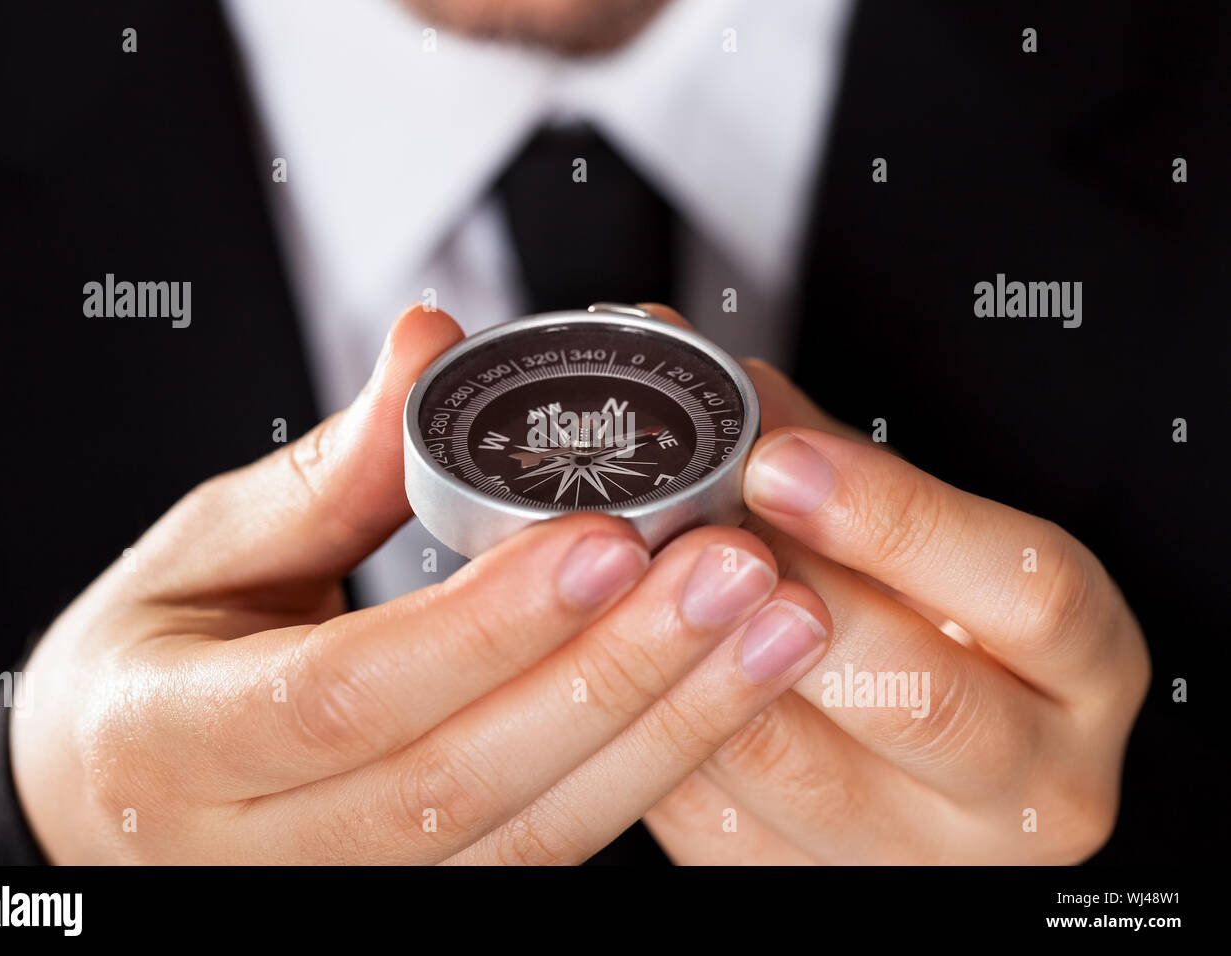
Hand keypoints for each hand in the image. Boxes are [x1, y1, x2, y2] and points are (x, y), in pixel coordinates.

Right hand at [11, 305, 834, 863]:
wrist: (115, 793)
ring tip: (778, 628)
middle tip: (739, 572)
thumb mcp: (203, 551)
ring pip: (534, 833)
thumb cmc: (151, 663)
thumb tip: (432, 344)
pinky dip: (653, 769)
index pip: (346, 693)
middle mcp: (264, 849)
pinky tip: (731, 689)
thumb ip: (332, 466)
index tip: (608, 538)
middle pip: (464, 778)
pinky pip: (553, 848)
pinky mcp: (429, 899)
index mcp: (176, 740)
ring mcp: (356, 892)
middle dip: (618, 672)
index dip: (485, 623)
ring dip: (671, 728)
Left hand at [639, 323, 1149, 863]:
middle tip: (697, 525)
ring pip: (798, 765)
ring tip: (641, 581)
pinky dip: (663, 732)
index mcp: (1081, 665)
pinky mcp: (819, 886)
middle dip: (790, 596)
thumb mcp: (905, 535)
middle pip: (918, 694)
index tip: (781, 459)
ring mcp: (926, 852)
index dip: (898, 518)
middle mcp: (1031, 776)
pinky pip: (722, 819)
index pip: (1028, 591)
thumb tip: (693, 361)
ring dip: (704, 661)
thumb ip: (815, 449)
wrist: (927, 768)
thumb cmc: (923, 627)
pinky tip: (629, 663)